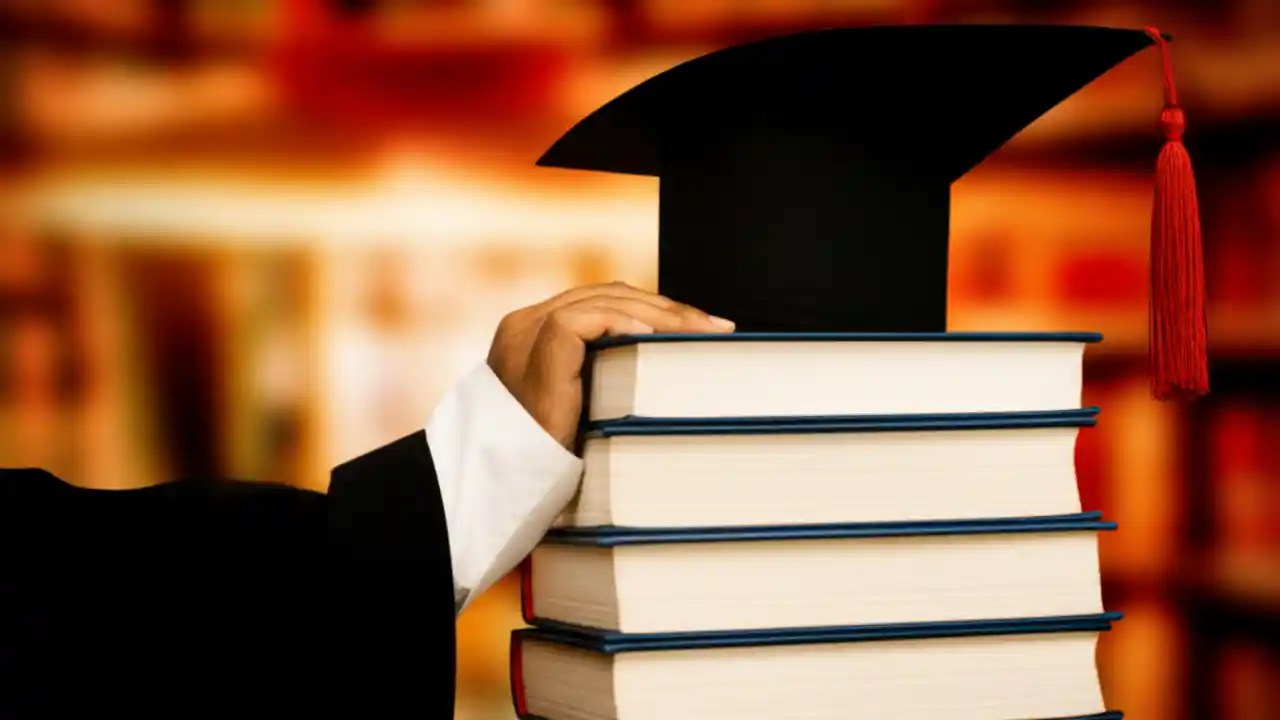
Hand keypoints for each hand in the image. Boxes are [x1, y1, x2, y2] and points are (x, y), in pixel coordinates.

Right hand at [487, 282, 733, 449]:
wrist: (513, 487)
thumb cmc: (553, 458)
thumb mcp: (584, 406)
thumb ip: (606, 374)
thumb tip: (669, 358)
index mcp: (534, 333)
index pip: (601, 301)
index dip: (651, 307)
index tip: (697, 327)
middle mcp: (525, 325)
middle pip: (606, 294)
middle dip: (665, 307)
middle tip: (714, 327)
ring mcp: (526, 334)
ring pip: (601, 300)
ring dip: (658, 313)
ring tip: (698, 331)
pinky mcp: (534, 352)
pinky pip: (581, 320)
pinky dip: (621, 322)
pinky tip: (654, 336)